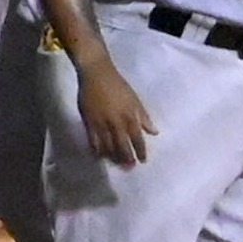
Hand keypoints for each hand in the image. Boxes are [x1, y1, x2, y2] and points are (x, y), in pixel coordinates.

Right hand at [75, 53, 155, 167]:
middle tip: (129, 168)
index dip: (140, 151)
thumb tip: (154, 132)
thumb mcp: (134, 99)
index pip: (137, 138)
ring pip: (107, 146)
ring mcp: (101, 123)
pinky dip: (97, 150)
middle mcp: (116, 122)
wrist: (96, 73)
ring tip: (116, 164)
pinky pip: (93, 140)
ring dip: (113, 157)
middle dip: (127, 158)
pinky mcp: (89, 122)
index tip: (143, 160)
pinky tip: (100, 155)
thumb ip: (143, 117)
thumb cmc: (117, 85)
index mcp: (129, 115)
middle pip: (122, 146)